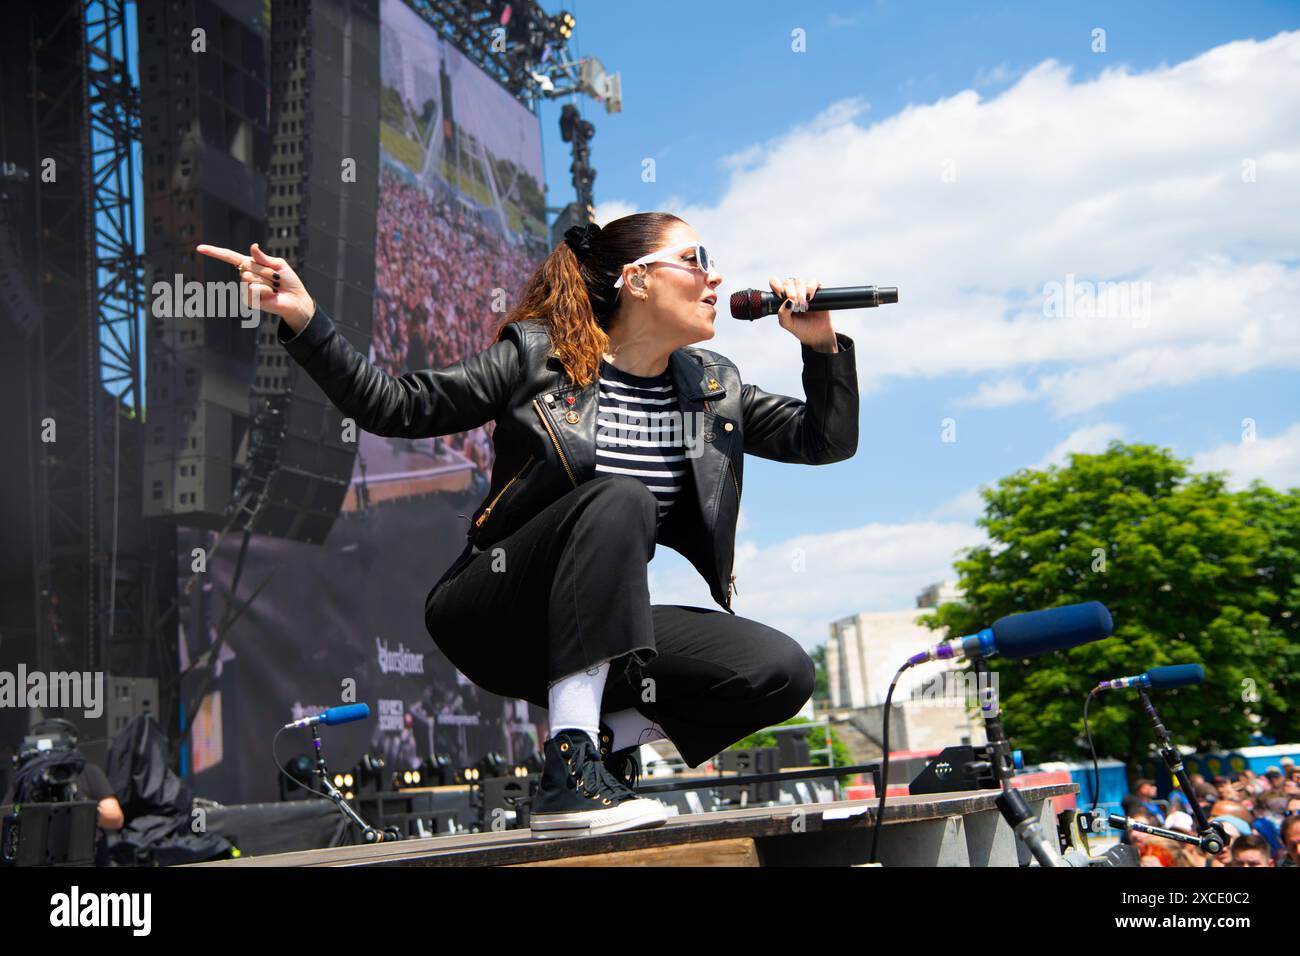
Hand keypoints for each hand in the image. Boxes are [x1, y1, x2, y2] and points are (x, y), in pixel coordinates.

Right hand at [195, 242, 314, 331]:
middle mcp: (246, 276)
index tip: (199, 248)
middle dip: (264, 270)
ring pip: (249, 277)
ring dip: (266, 280)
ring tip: (274, 287)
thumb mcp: (279, 264)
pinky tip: (270, 295)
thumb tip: (252, 246)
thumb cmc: (288, 282)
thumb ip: (264, 257)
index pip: (229, 257)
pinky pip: (253, 289)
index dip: (214, 252)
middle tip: (275, 278)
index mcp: (251, 265)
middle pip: (246, 265)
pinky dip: (265, 290)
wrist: (296, 300)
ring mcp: (246, 289)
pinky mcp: (249, 300)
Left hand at [768, 275, 836, 351]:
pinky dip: (811, 289)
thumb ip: (782, 314)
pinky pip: (813, 282)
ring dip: (800, 294)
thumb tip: (787, 302)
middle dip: (790, 293)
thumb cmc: (800, 328)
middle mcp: (792, 289)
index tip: (781, 296)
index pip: (775, 282)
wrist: (816, 334)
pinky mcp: (817, 289)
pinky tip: (810, 299)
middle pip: (788, 281)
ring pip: (799, 281)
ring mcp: (804, 288)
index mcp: (782, 296)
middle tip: (795, 306)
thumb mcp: (787, 323)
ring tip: (804, 307)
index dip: (777, 285)